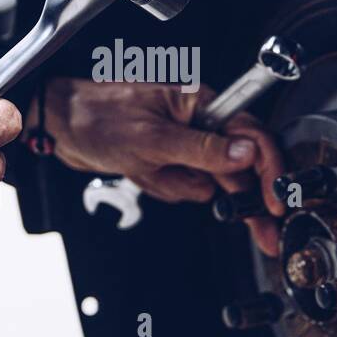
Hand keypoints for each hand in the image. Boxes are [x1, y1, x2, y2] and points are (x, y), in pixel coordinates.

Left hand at [37, 78, 285, 254]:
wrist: (60, 123)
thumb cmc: (98, 115)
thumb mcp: (152, 139)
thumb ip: (202, 150)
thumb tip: (245, 155)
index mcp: (201, 104)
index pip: (252, 137)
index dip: (269, 171)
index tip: (276, 202)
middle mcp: (198, 122)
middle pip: (239, 167)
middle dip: (242, 199)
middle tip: (263, 233)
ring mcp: (183, 143)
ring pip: (206, 183)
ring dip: (178, 186)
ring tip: (149, 170)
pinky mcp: (168, 159)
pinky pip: (181, 187)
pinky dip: (163, 187)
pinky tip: (143, 173)